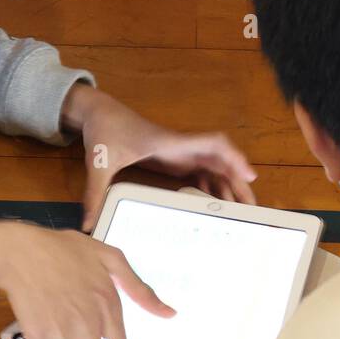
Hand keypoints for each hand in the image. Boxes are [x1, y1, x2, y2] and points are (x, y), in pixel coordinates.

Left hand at [62, 85, 256, 230]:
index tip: (249, 174)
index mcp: (170, 143)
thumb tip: (86, 224)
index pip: (211, 143)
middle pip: (220, 160)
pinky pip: (201, 174)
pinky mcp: (173, 160)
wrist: (98, 114)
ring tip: (241, 213)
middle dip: (238, 181)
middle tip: (253, 208)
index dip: (233, 157)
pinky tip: (216, 208)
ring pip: (214, 168)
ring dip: (229, 187)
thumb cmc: (103, 131)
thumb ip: (94, 193)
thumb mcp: (99, 162)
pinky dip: (213, 188)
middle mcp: (181, 147)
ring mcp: (179, 153)